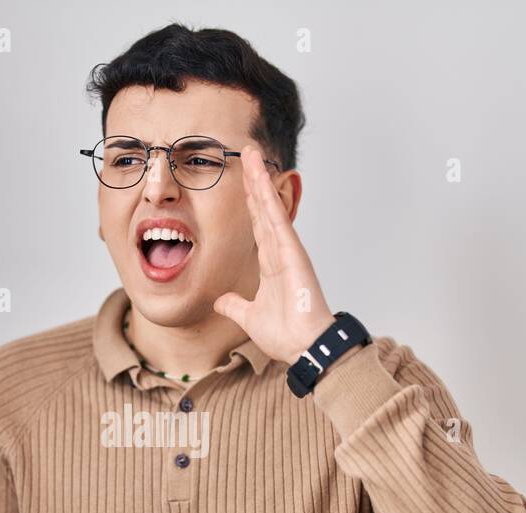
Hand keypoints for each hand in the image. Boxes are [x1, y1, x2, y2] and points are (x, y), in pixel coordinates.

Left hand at [213, 144, 335, 363]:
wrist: (304, 348)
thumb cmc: (286, 334)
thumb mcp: (249, 316)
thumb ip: (234, 305)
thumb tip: (220, 300)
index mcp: (270, 263)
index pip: (256, 224)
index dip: (248, 201)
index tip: (242, 179)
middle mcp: (279, 251)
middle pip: (263, 208)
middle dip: (253, 180)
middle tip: (246, 152)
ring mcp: (288, 250)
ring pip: (270, 207)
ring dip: (259, 180)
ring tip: (250, 153)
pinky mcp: (294, 254)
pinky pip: (278, 221)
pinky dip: (269, 200)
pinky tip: (260, 180)